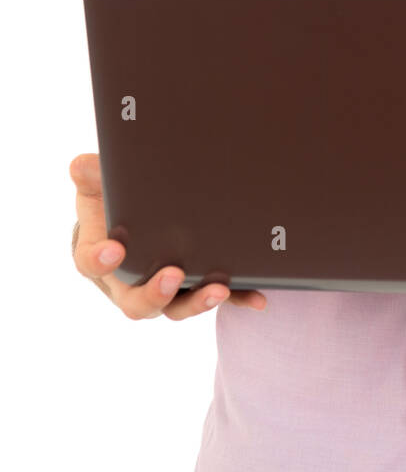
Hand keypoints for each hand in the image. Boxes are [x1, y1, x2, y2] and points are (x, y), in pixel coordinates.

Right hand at [70, 152, 267, 318]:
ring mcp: (164, 290)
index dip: (100, 261)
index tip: (113, 250)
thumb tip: (82, 164)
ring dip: (198, 302)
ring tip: (218, 289)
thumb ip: (91, 174)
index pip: (92, 264)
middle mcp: (130, 284)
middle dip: (155, 293)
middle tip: (172, 276)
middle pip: (138, 302)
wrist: (130, 221)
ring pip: (177, 307)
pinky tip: (256, 298)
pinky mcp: (194, 288)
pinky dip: (236, 299)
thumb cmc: (109, 206)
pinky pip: (215, 298)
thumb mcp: (96, 186)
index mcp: (100, 258)